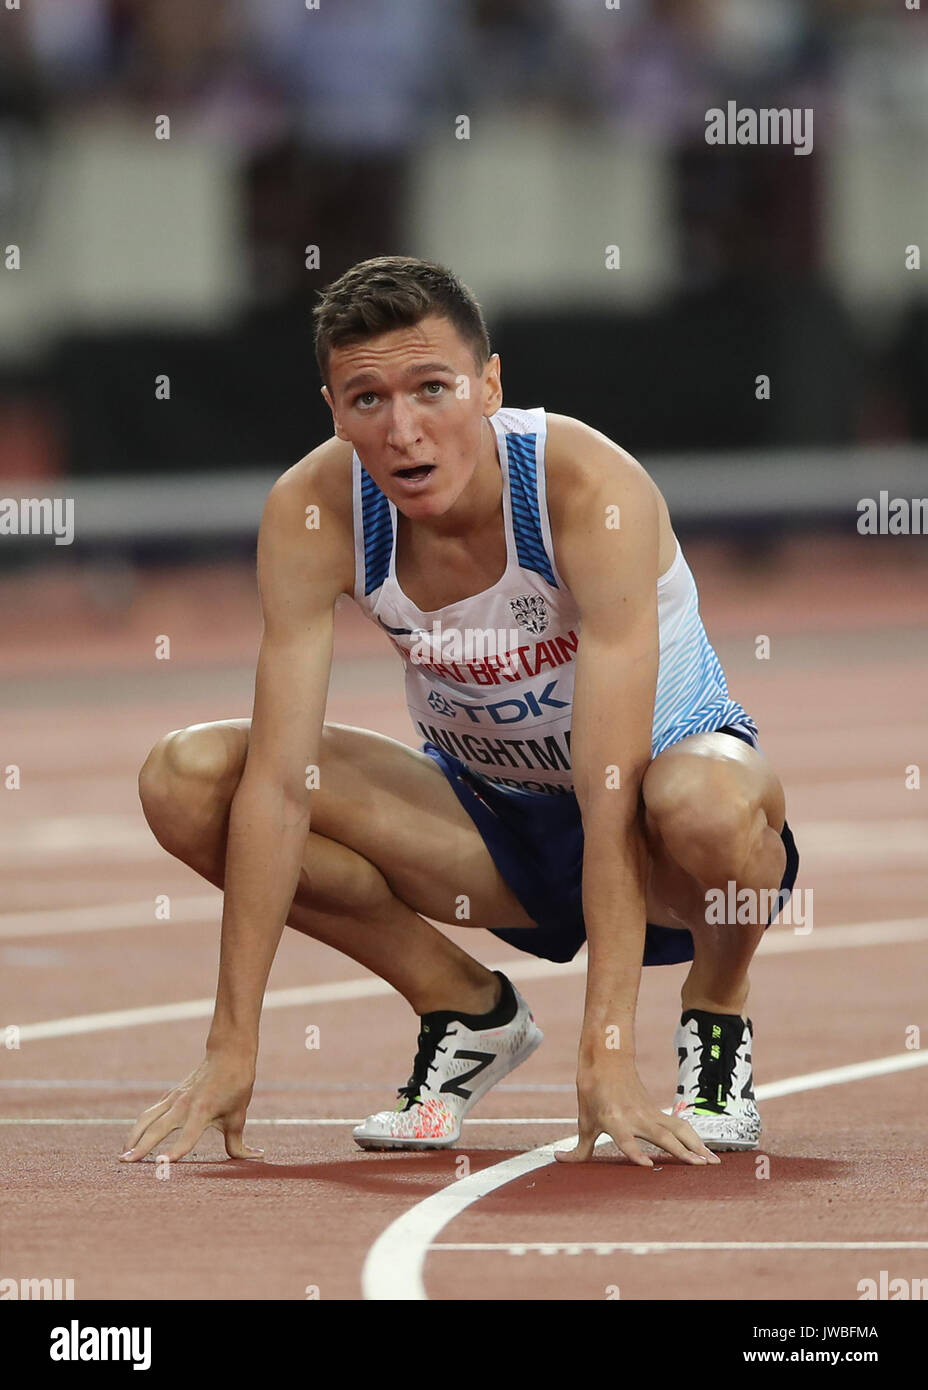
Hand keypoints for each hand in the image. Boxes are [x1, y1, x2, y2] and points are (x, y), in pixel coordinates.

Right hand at [119, 1053, 262, 1162]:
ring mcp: (174, 1099)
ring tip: (123, 1155)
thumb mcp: (239, 1116)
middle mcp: (184, 1105)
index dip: (175, 1151)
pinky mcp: (170, 1096)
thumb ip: (238, 1143)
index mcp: (203, 1111)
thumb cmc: (236, 1086)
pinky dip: (140, 1126)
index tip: (162, 1163)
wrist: (228, 1055)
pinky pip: (151, 1112)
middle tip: (126, 1162)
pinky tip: (134, 1139)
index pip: (187, 1136)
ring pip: (147, 1118)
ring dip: (133, 1136)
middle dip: (140, 1146)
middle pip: (157, 1128)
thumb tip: (255, 1157)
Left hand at [555, 1063, 721, 1167]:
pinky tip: (706, 1153)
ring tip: (712, 1163)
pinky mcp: (657, 1112)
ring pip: (677, 1130)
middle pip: (662, 1136)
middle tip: (698, 1167)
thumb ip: (578, 1150)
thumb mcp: (583, 1122)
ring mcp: (649, 1114)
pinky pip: (679, 1126)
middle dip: (681, 1152)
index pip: (626, 1141)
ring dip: (695, 1146)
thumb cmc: (592, 1091)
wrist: (606, 1059)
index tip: (647, 1166)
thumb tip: (558, 1160)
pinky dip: (694, 1139)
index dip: (636, 1154)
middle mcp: (635, 1118)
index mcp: (614, 1121)